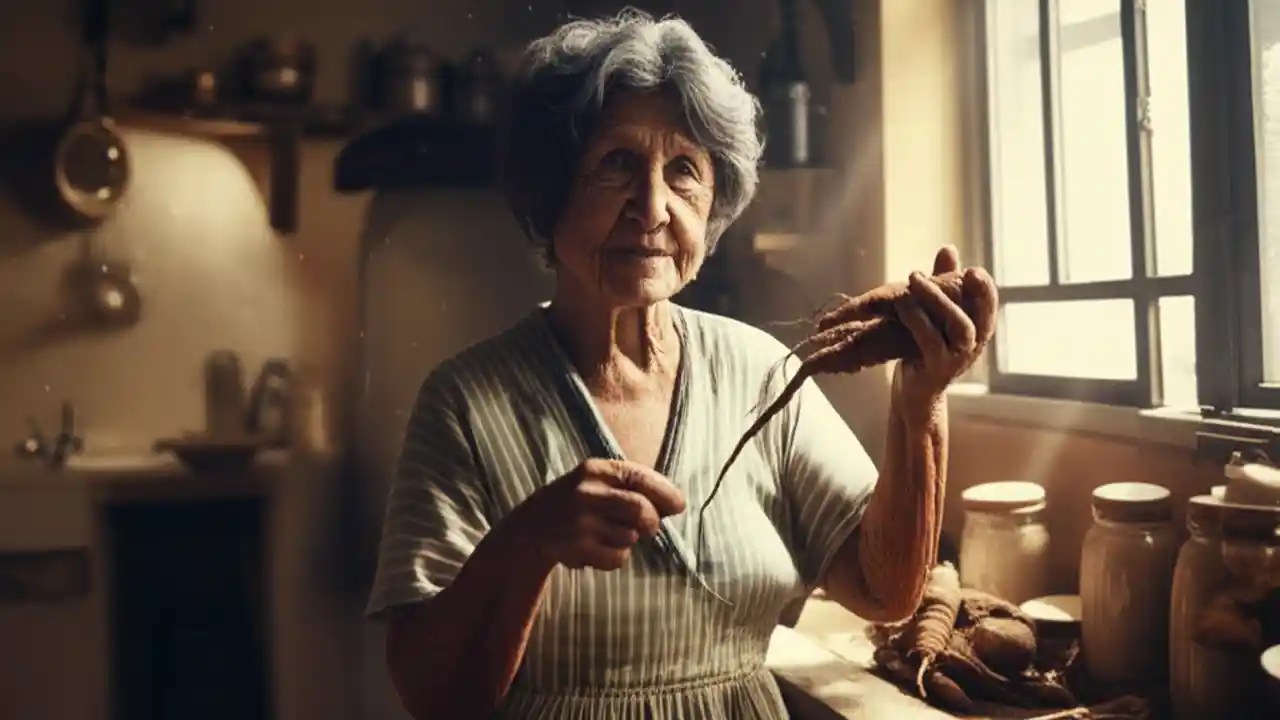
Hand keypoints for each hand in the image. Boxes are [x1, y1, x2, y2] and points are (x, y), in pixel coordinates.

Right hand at [507, 458, 685, 570]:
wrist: (528, 530)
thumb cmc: (575, 503)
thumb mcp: (596, 482)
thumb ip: (631, 487)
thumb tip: (676, 504)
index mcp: (595, 470)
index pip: (640, 477)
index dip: (665, 492)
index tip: (679, 505)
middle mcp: (586, 493)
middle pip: (641, 510)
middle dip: (652, 522)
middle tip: (650, 528)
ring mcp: (580, 522)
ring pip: (630, 537)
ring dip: (627, 541)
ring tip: (605, 535)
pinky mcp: (576, 548)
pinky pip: (617, 558)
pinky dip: (614, 558)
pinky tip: (595, 549)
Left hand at [891, 246, 997, 429]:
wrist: (915, 393)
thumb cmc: (926, 349)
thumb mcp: (935, 315)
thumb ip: (943, 283)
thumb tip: (949, 248)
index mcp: (977, 331)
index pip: (990, 305)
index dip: (985, 288)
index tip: (973, 269)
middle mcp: (973, 346)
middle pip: (978, 315)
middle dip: (967, 290)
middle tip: (953, 269)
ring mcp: (957, 359)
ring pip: (959, 326)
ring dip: (937, 299)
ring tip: (914, 278)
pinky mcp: (936, 369)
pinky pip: (929, 340)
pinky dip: (916, 319)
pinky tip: (902, 304)